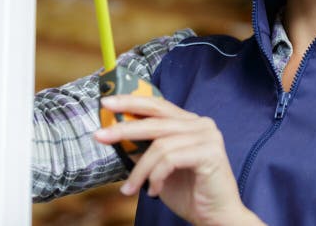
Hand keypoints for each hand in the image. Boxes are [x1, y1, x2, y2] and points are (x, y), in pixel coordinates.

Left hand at [95, 95, 263, 225]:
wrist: (216, 217)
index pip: (158, 105)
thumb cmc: (190, 193)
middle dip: (124, 128)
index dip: (132, 101)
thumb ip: (145, 150)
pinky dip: (156, 177)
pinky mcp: (210, 152)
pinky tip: (154, 191)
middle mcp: (201, 124)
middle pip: (155, 121)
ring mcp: (208, 136)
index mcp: (190, 123)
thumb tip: (117, 137)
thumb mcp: (159, 168)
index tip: (107, 103)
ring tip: (130, 189)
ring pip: (160, 145)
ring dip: (140, 170)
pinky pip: (170, 159)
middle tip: (100, 136)